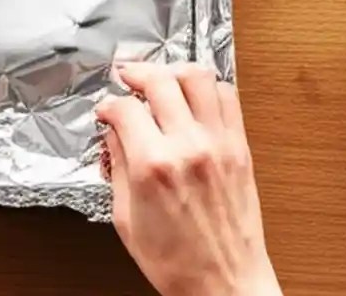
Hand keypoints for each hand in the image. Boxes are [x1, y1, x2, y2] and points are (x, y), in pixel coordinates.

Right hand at [97, 63, 280, 295]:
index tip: (105, 110)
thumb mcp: (125, 218)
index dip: (108, 104)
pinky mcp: (240, 148)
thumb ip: (118, 167)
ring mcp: (219, 144)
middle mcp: (188, 147)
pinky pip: (228, 98)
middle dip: (136, 72)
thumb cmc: (177, 263)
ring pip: (198, 76)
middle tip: (127, 76)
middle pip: (160, 80)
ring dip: (174, 71)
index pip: (124, 108)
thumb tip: (114, 134)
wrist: (224, 283)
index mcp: (153, 167)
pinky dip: (209, 87)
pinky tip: (195, 95)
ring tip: (161, 79)